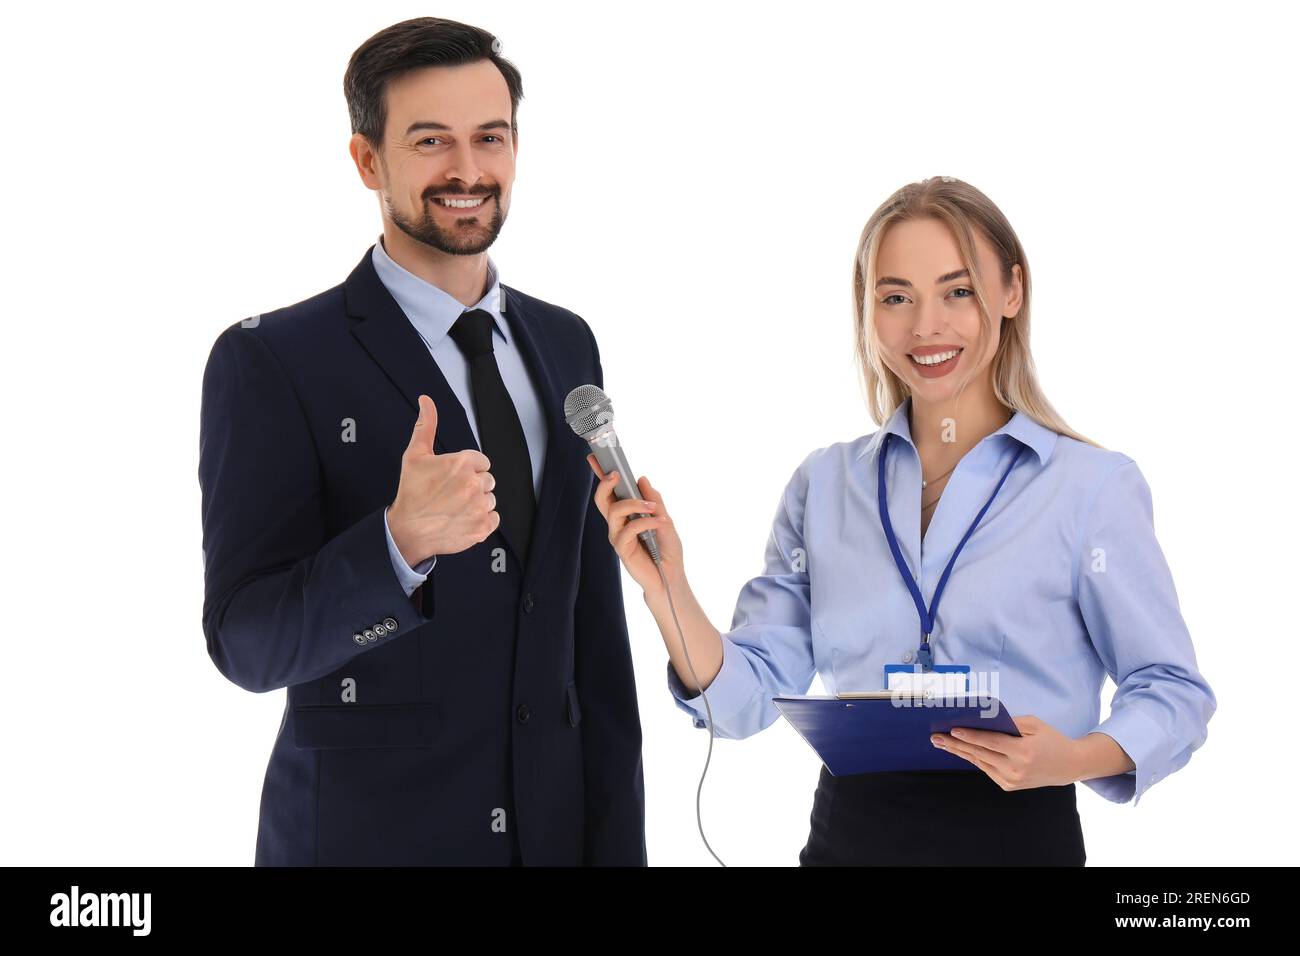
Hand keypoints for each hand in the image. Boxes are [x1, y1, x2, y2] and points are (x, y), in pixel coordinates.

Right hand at [387, 394, 499, 564]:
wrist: (407, 530)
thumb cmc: (411, 493)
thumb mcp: (415, 455)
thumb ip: (426, 425)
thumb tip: (426, 401)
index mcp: (461, 463)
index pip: (482, 462)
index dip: (467, 469)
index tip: (453, 478)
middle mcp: (474, 484)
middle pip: (487, 480)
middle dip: (473, 485)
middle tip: (452, 493)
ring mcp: (479, 507)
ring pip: (490, 499)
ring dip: (477, 503)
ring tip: (455, 507)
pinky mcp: (482, 527)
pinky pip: (494, 518)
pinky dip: (482, 520)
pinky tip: (463, 518)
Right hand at [586, 454, 683, 597]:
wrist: (671, 577)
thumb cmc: (667, 550)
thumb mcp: (665, 520)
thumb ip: (654, 501)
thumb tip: (641, 479)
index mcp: (627, 514)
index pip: (611, 491)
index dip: (601, 474)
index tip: (594, 456)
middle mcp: (618, 523)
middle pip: (602, 499)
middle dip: (605, 483)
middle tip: (616, 474)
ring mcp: (618, 535)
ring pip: (615, 511)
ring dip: (635, 504)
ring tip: (653, 508)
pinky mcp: (621, 548)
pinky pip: (629, 529)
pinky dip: (646, 522)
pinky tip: (661, 524)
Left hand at [930, 715, 1083, 789]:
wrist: (1068, 766)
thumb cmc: (1051, 739)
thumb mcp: (1034, 724)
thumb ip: (1009, 722)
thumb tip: (982, 720)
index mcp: (1024, 751)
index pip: (991, 742)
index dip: (970, 736)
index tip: (952, 730)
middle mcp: (1016, 768)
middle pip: (980, 753)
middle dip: (956, 744)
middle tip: (936, 737)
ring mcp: (1012, 780)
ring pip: (980, 763)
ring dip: (960, 752)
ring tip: (942, 743)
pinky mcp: (1009, 786)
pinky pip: (986, 769)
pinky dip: (974, 759)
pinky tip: (960, 751)